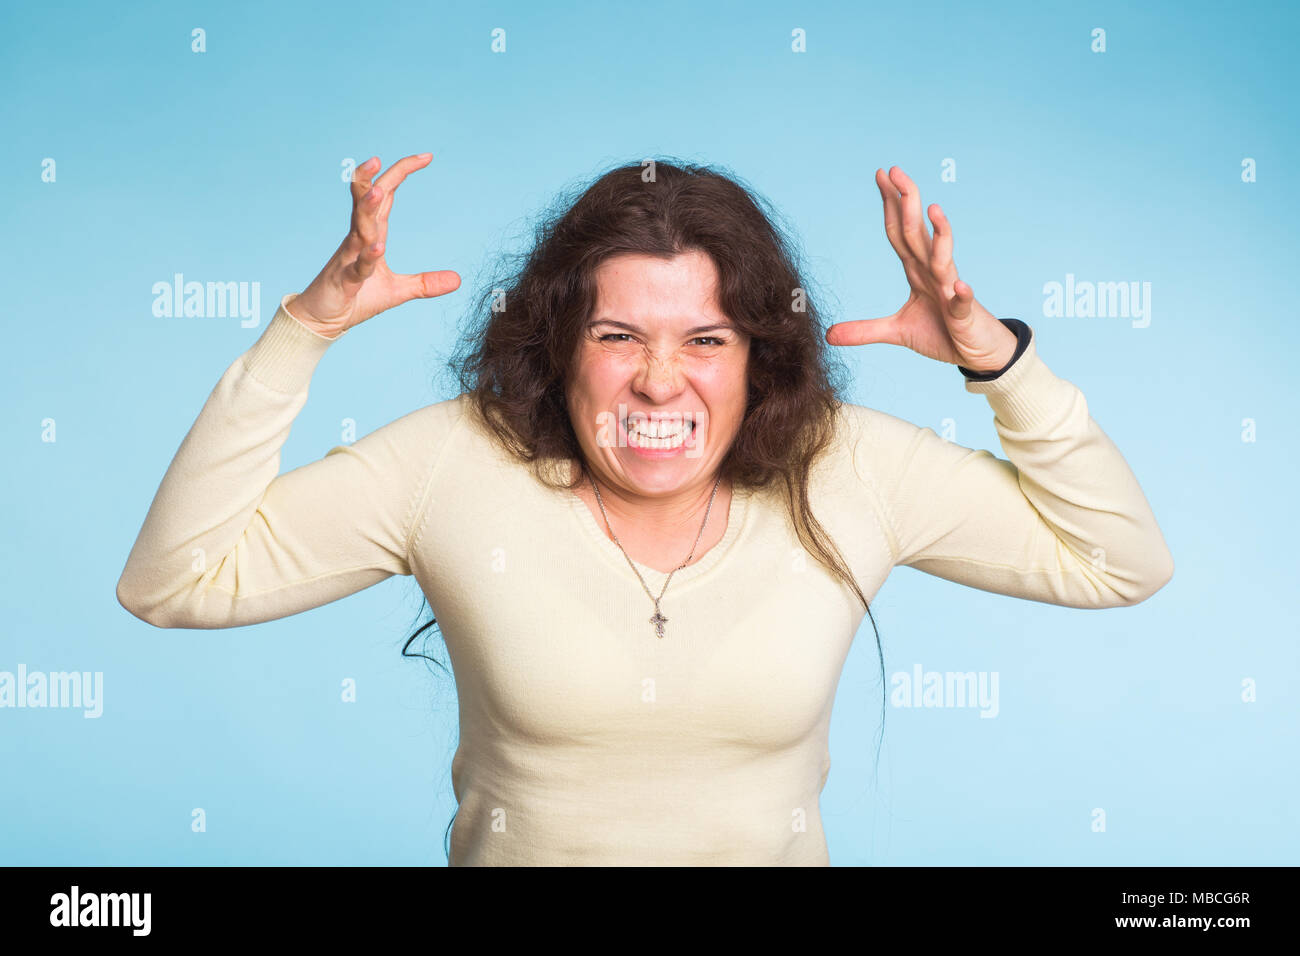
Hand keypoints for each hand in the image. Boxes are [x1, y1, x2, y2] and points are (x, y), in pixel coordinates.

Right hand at [290, 153, 461, 336]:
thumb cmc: (355, 299)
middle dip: (372, 179)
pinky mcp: (344, 281)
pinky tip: (378, 247)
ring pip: (358, 228)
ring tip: (379, 192)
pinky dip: (368, 256)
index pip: (385, 196)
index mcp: (370, 234)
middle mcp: (357, 239)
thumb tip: (458, 279)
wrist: (322, 321)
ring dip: (367, 210)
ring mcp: (348, 258)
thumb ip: (425, 283)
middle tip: (378, 158)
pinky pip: (357, 266)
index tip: (426, 156)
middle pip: (364, 202)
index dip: (402, 173)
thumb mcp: (397, 291)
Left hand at [825, 166, 1016, 372]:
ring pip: (943, 260)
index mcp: (917, 272)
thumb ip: (865, 330)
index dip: (890, 205)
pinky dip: (961, 294)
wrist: (977, 352)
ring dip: (939, 235)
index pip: (900, 232)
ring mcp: (950, 292)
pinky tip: (960, 285)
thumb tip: (829, 335)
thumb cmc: (943, 334)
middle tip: (895, 171)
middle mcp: (934, 274)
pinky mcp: (964, 315)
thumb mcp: (897, 332)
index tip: (880, 175)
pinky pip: (962, 302)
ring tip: (932, 209)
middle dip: (907, 203)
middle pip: (918, 234)